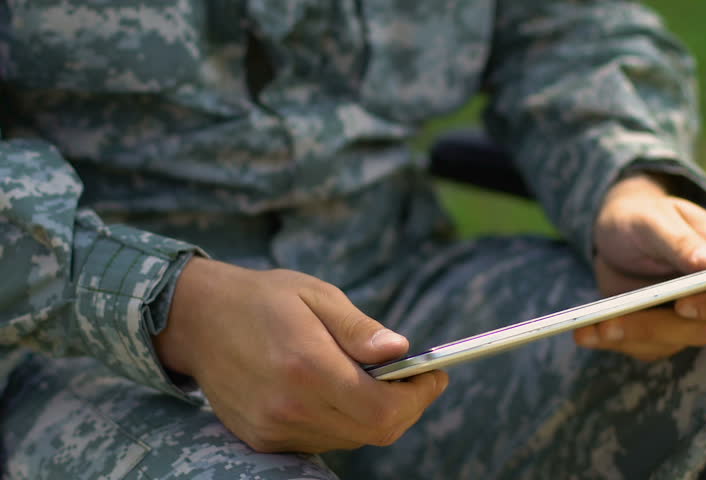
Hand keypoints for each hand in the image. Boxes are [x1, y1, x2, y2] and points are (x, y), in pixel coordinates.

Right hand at [153, 258, 448, 452]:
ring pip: (351, 439)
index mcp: (306, 365)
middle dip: (406, 407)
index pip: (382, 409)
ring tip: (375, 379)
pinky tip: (338, 390)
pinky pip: (322, 441)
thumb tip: (400, 350)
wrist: (197, 319)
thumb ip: (360, 329)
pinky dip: (343, 420)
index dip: (418, 397)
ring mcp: (273, 429)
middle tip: (416, 378)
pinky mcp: (262, 439)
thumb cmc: (263, 298)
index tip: (435, 374)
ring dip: (375, 414)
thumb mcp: (317, 295)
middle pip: (374, 432)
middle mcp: (289, 407)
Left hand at [574, 173, 705, 360]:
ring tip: (589, 329)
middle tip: (612, 324)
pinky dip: (612, 342)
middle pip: (704, 327)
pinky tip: (585, 333)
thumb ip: (682, 240)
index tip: (684, 304)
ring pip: (670, 343)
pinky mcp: (657, 330)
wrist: (615, 230)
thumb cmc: (642, 215)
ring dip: (628, 339)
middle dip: (656, 328)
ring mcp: (686, 317)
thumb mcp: (654, 218)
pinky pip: (643, 347)